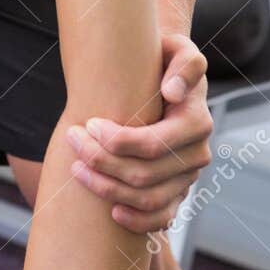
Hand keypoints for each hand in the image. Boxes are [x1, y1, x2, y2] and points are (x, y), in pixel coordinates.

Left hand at [66, 31, 213, 231]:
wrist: (165, 78)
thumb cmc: (164, 60)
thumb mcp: (178, 49)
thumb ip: (184, 64)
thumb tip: (172, 93)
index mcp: (197, 122)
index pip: (154, 144)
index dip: (117, 141)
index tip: (88, 124)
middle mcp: (197, 154)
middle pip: (145, 174)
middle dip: (101, 161)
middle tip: (71, 138)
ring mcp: (188, 177)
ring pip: (148, 199)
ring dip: (107, 188)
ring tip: (75, 168)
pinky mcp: (178, 192)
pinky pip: (161, 218)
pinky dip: (137, 221)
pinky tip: (111, 210)